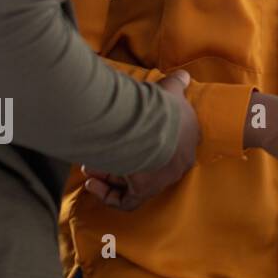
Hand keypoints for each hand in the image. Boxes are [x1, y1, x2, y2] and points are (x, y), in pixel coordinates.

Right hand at [82, 70, 199, 210]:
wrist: (151, 124)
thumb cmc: (161, 106)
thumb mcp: (171, 89)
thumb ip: (177, 83)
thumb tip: (183, 76)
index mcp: (187, 139)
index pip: (169, 145)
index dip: (147, 140)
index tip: (127, 134)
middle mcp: (178, 162)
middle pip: (149, 164)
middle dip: (123, 158)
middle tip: (103, 151)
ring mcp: (163, 178)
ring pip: (135, 181)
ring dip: (109, 173)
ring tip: (89, 165)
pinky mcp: (146, 190)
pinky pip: (127, 201)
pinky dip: (108, 195)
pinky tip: (91, 184)